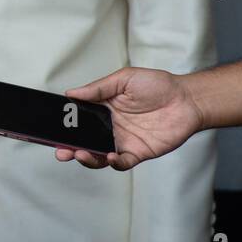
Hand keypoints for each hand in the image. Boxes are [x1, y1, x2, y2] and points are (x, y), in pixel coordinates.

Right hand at [54, 67, 202, 170]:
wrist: (188, 99)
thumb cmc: (158, 85)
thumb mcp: (124, 79)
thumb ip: (98, 88)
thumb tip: (71, 93)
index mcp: (102, 108)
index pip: (78, 119)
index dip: (65, 126)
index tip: (53, 128)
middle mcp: (109, 127)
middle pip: (83, 141)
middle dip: (69, 148)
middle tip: (60, 151)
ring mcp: (122, 141)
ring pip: (98, 155)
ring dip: (87, 157)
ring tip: (79, 154)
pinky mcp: (138, 152)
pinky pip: (122, 162)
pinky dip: (114, 163)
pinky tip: (110, 157)